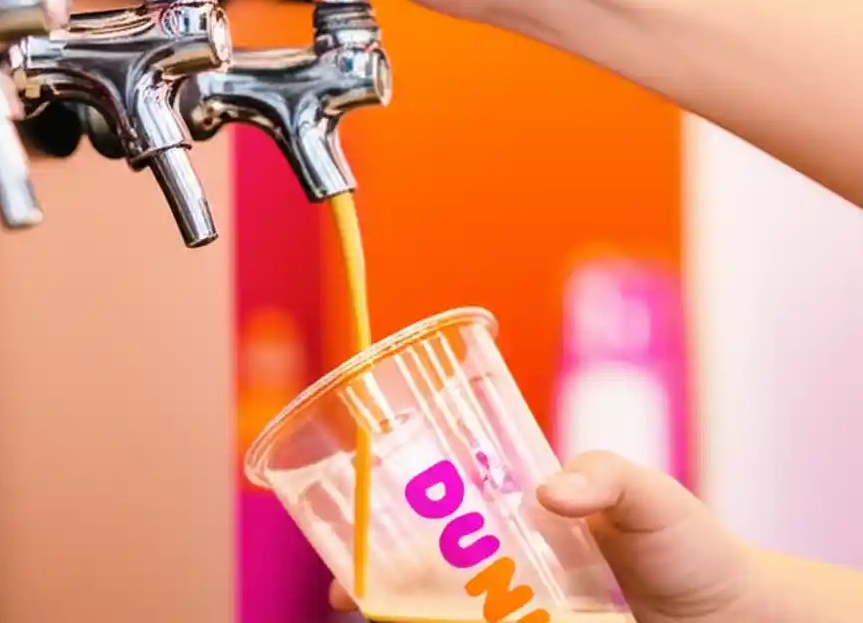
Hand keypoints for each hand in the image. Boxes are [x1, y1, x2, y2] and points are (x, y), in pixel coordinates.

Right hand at [330, 452, 758, 622]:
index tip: (347, 537)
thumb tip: (550, 494)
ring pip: (444, 616)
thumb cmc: (692, 544)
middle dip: (376, 586)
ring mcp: (522, 618)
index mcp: (517, 528)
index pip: (435, 522)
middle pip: (424, 581)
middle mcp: (510, 579)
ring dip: (403, 614)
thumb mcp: (651, 494)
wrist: (741, 618)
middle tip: (347, 593)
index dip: (384, 528)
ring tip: (372, 611)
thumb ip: (608, 478)